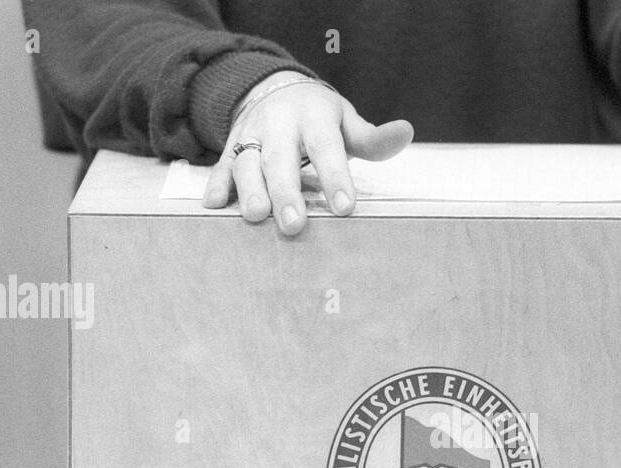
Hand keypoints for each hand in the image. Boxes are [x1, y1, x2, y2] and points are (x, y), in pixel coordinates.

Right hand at [202, 70, 414, 232]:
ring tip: (257, 217)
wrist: (274, 90)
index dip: (335, 176)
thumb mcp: (346, 122)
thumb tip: (405, 132)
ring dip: (250, 190)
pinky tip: (214, 205)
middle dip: (286, 192)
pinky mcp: (230, 148)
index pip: (325, 146)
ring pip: (246, 162)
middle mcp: (277, 123)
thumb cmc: (320, 119)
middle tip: (294, 225)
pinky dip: (217, 185)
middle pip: (280, 158)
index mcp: (312, 115)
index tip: (345, 208)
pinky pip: (221, 166)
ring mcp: (250, 134)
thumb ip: (373, 138)